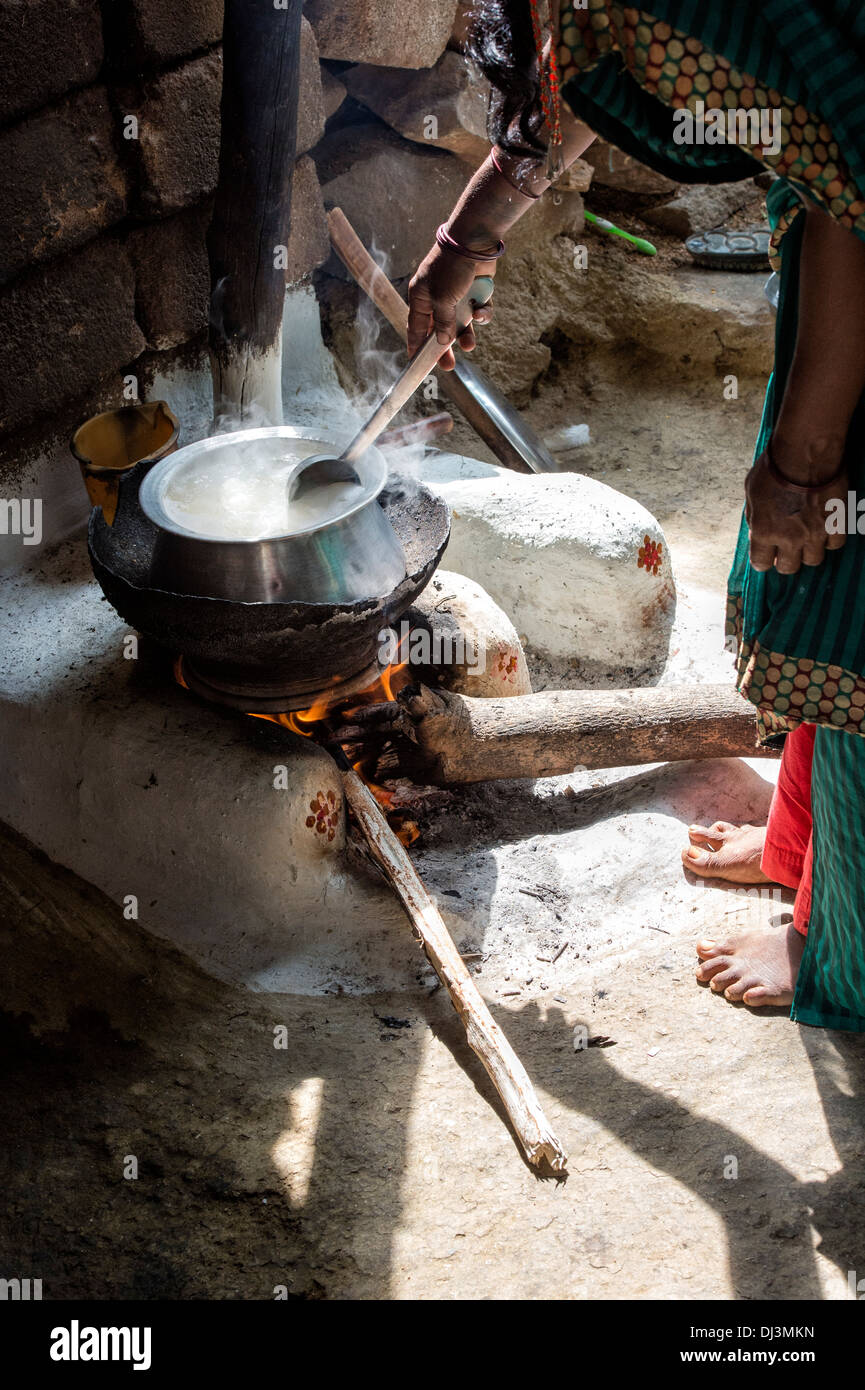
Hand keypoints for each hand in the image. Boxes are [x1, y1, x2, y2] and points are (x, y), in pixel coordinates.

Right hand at [407, 244, 494, 369]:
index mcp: (421, 297)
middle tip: (449, 366)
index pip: (416, 328)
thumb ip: (442, 324)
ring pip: (461, 323)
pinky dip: (481, 314)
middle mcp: (437, 298)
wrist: (474, 241)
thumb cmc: (450, 268)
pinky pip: (478, 311)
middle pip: (439, 330)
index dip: (416, 347)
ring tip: (470, 345)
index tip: (418, 365)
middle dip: (445, 348)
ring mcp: (457, 295)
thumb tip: (443, 343)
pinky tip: (482, 312)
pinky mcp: (475, 292)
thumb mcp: (442, 299)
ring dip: (466, 335)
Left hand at [745, 448, 847, 573]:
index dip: (764, 560)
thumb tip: (757, 529)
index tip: (767, 554)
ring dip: (809, 550)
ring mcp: (815, 533)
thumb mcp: (751, 492)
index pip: (762, 564)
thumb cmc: (775, 467)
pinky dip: (830, 538)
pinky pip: (835, 544)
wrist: (805, 451)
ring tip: (807, 535)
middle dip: (786, 559)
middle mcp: (790, 538)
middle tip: (787, 547)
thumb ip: (755, 516)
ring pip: (814, 560)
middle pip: (789, 568)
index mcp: (765, 532)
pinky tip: (825, 528)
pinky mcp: (837, 522)